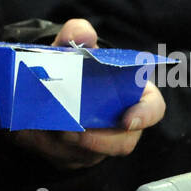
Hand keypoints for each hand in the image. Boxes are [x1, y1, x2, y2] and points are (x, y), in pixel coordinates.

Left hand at [12, 19, 165, 169]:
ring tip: (52, 130)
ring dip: (71, 146)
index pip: (153, 108)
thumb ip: (77, 35)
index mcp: (133, 94)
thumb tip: (81, 32)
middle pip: (123, 142)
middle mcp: (122, 124)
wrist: (44, 86)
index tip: (126, 120)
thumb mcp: (72, 47)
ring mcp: (100, 144)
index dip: (145, 116)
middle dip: (99, 140)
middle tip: (73, 129)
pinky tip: (37, 133)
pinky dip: (51, 147)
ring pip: (93, 154)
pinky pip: (67, 158)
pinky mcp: (77, 155)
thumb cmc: (72, 66)